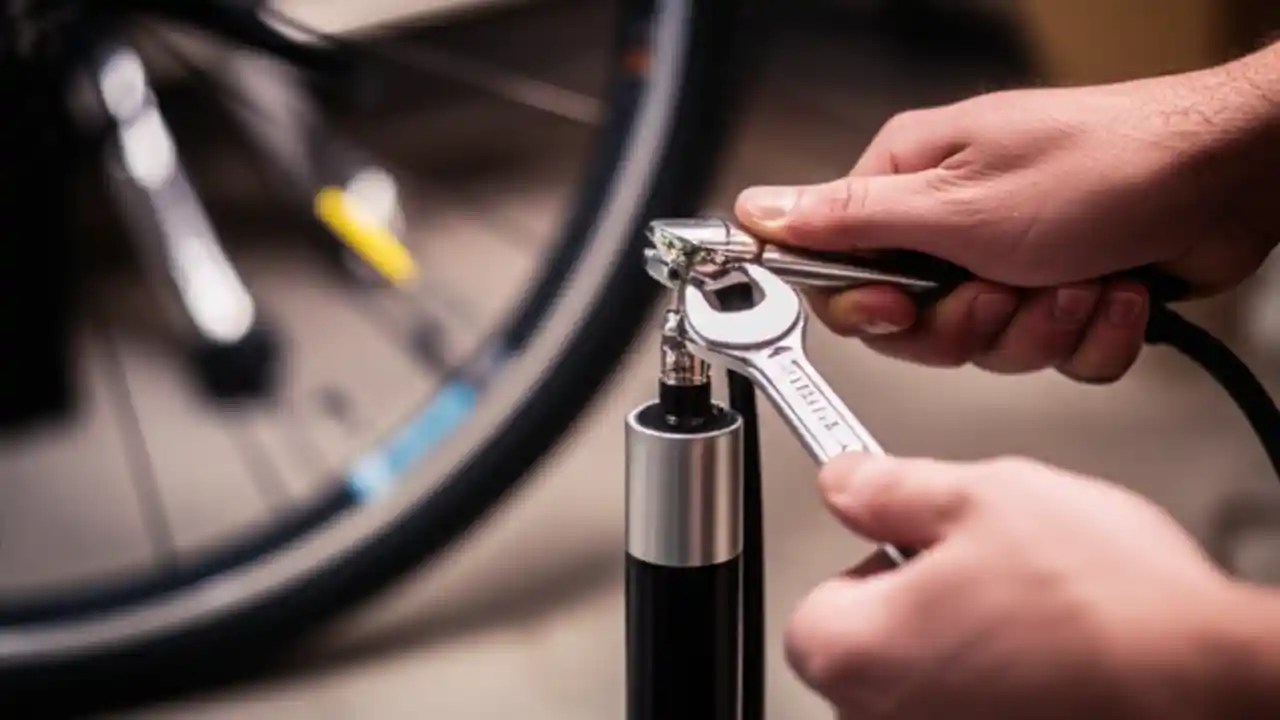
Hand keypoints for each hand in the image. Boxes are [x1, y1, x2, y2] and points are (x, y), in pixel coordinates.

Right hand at [735, 47, 1279, 381]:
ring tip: (1079, 278)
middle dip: (974, 322)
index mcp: (912, 187)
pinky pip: (1050, 355)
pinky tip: (1114, 288)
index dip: (870, 307)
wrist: (1226, 178)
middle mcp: (956, 225)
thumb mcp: (954, 204)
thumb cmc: (1101, 167)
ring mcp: (1013, 260)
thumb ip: (847, 222)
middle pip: (919, 325)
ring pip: (989, 347)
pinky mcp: (1063, 295)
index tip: (900, 308)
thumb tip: (758, 213)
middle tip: (1006, 288)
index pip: (844, 272)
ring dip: (1043, 325)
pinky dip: (1089, 334)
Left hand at [787, 454, 1279, 719]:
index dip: (868, 564)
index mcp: (852, 653)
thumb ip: (889, 489)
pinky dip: (1000, 688)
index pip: (816, 605)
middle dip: (916, 605)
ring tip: (1030, 613)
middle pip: (869, 651)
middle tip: (981, 570)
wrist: (1206, 680)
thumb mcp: (979, 497)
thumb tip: (847, 484)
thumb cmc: (1100, 604)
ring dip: (961, 649)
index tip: (911, 543)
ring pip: (926, 686)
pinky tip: (1051, 657)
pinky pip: (973, 712)